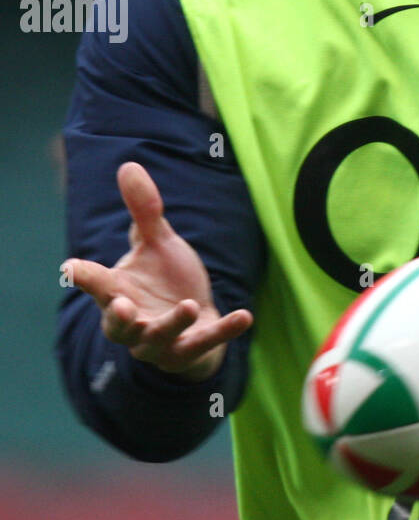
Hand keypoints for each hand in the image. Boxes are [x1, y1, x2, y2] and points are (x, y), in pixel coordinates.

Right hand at [62, 161, 252, 381]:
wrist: (196, 318)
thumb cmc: (166, 280)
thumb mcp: (158, 243)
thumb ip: (143, 212)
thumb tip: (128, 166)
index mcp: (119, 292)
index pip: (96, 284)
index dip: (84, 277)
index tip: (71, 269)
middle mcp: (133, 322)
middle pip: (118, 327)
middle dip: (119, 318)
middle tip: (122, 306)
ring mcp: (160, 343)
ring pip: (159, 340)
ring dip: (172, 325)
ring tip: (188, 306)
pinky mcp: (188, 353)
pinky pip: (205, 344)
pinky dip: (224, 332)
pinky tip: (245, 316)